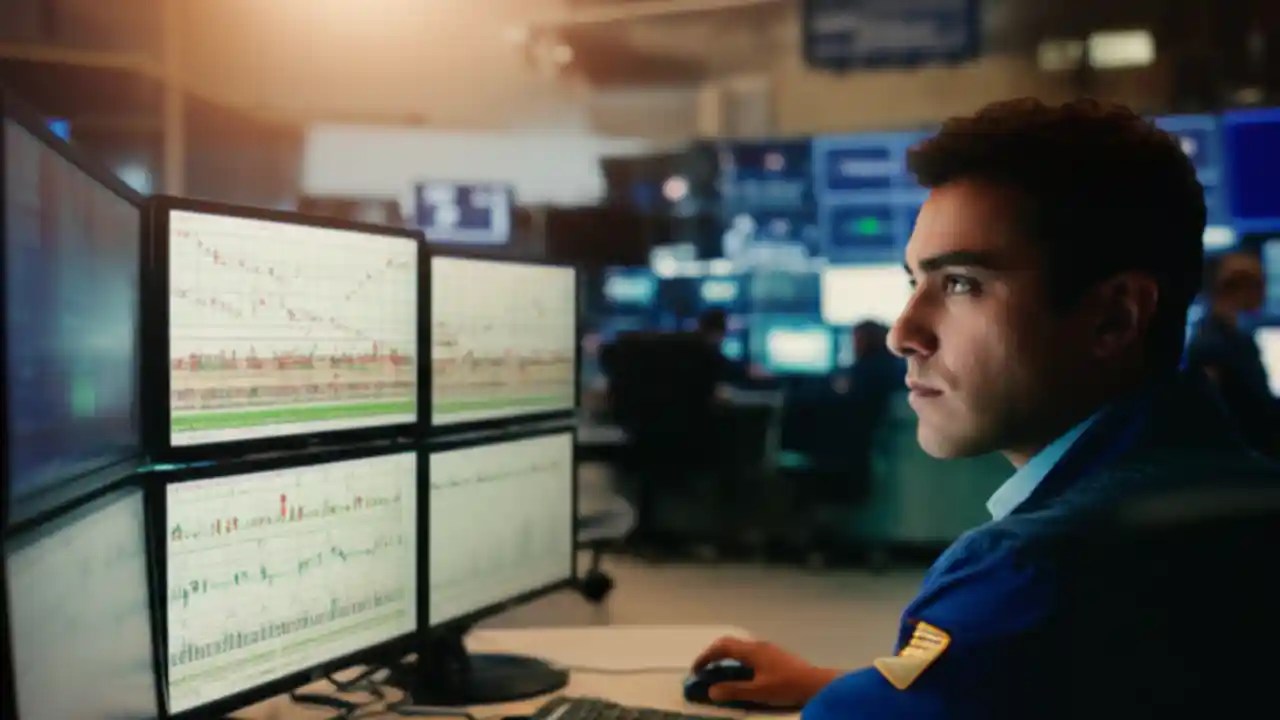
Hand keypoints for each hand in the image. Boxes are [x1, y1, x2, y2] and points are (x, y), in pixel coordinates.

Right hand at [691, 637, 840, 707]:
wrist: (815, 683)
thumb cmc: (786, 686)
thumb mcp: (757, 692)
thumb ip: (733, 691)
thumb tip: (711, 690)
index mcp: (751, 651)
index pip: (722, 648)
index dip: (705, 657)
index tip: (696, 669)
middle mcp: (758, 645)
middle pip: (730, 643)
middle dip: (714, 654)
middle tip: (705, 668)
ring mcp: (768, 648)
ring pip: (741, 647)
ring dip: (727, 656)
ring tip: (721, 671)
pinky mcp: (776, 655)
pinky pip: (749, 652)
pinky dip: (738, 659)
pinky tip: (742, 673)